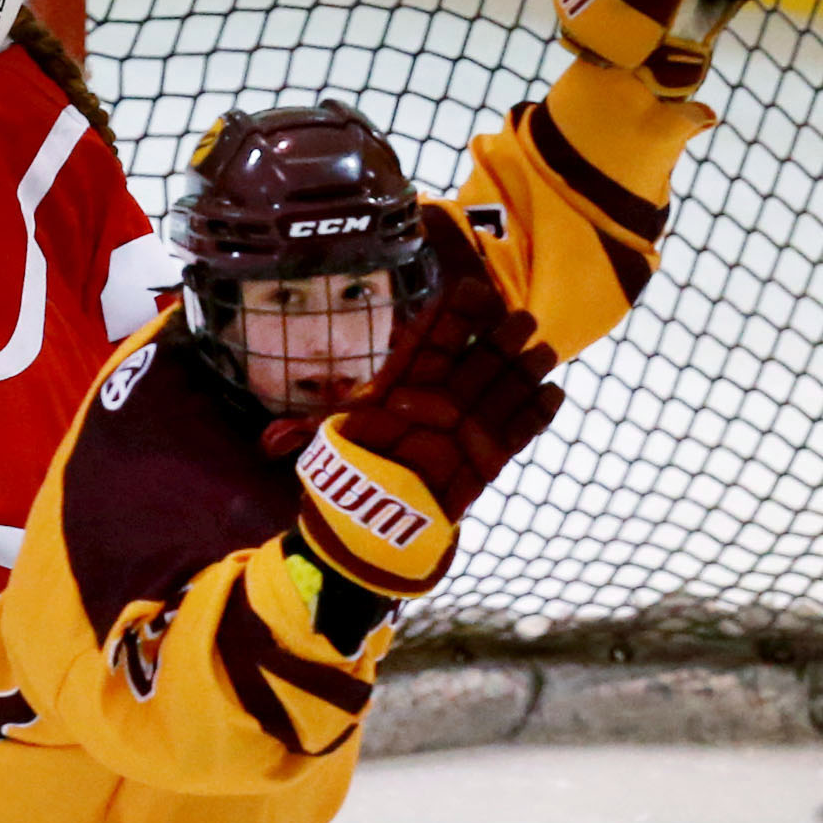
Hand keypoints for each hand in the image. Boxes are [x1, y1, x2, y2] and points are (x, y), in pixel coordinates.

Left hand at [284, 221, 562, 597]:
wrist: (369, 532)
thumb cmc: (347, 479)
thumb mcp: (329, 446)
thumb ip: (305, 436)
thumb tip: (268, 443)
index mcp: (399, 386)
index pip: (426, 342)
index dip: (449, 317)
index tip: (468, 289)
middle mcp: (435, 401)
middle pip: (471, 363)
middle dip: (496, 339)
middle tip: (518, 317)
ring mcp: (463, 429)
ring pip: (498, 393)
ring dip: (523, 372)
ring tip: (544, 349)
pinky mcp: (485, 461)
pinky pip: (516, 434)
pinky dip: (535, 417)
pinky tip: (554, 394)